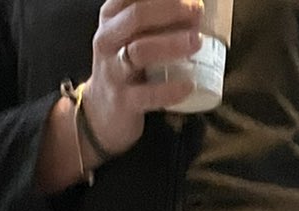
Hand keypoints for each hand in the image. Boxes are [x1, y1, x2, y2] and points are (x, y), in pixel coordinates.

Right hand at [83, 0, 203, 156]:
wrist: (101, 112)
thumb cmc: (123, 65)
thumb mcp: (128, 35)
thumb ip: (150, 19)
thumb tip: (193, 7)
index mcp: (110, 18)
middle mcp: (108, 40)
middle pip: (137, 16)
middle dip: (170, 10)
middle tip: (197, 11)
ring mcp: (114, 71)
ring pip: (140, 51)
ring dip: (171, 44)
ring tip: (197, 41)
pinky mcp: (123, 101)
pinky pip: (148, 94)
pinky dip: (170, 90)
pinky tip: (189, 85)